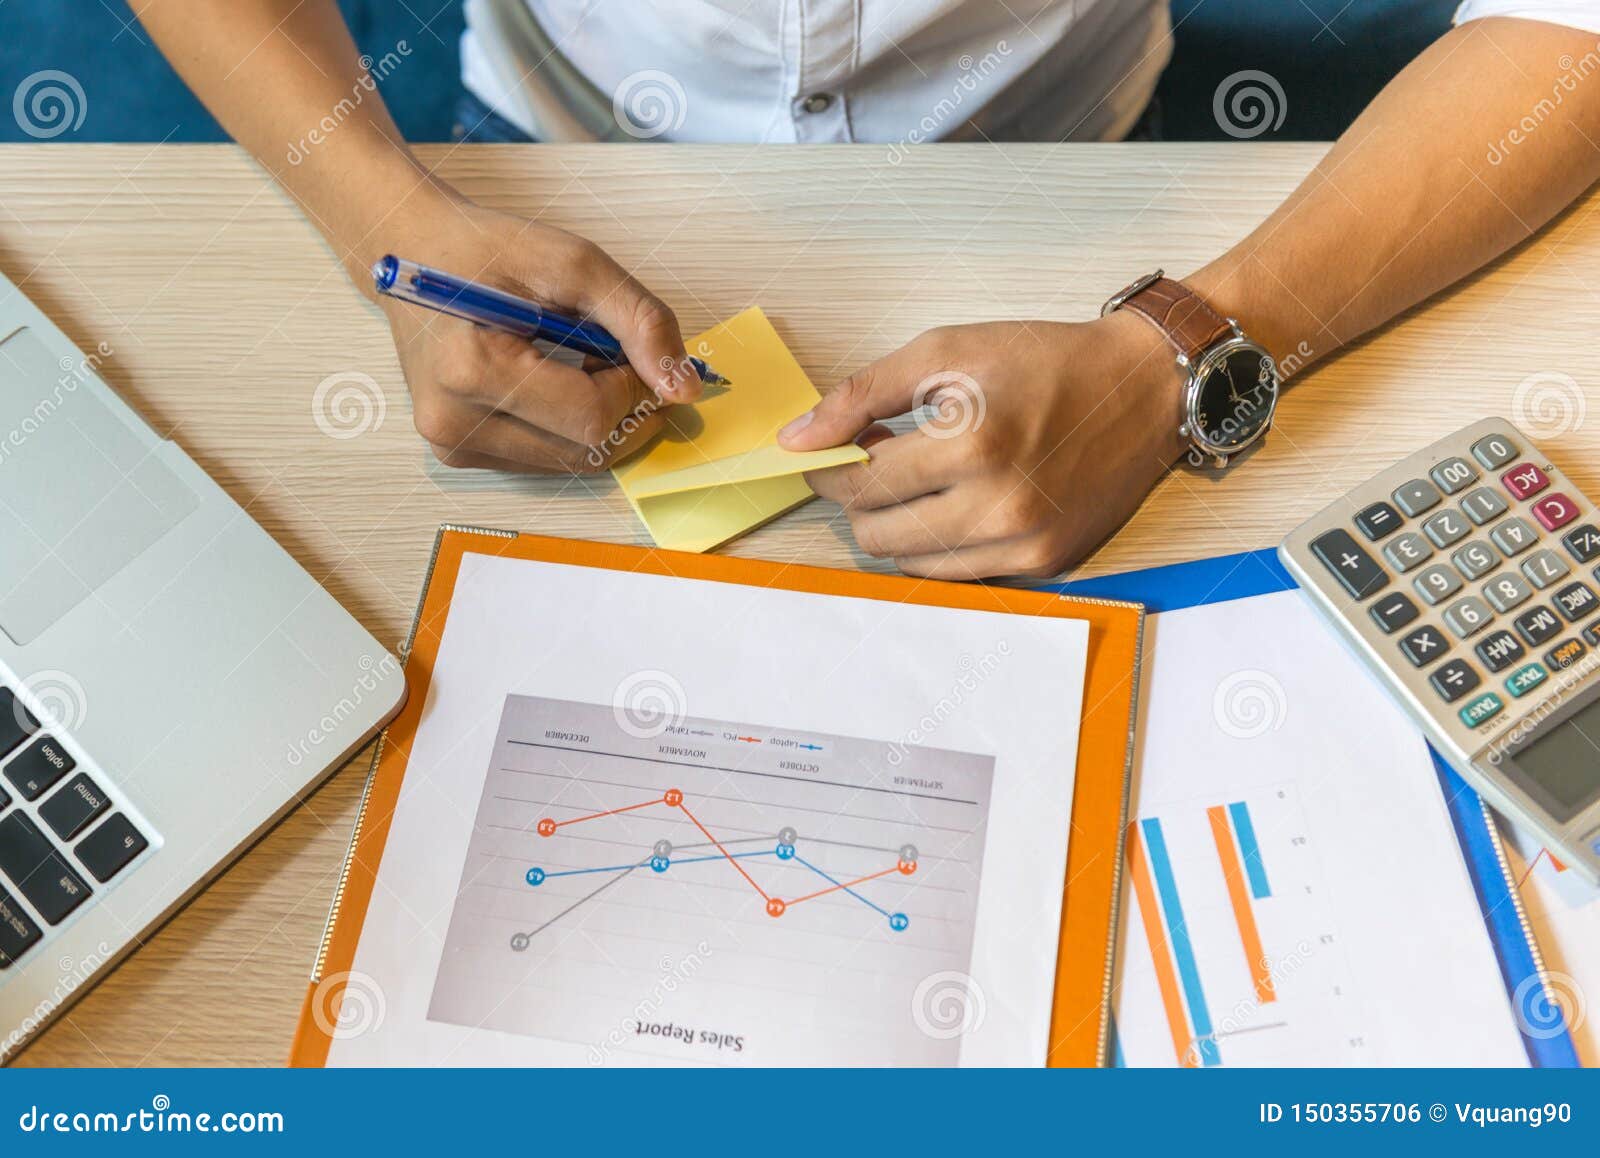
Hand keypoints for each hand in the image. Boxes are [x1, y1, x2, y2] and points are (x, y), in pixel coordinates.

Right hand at [375, 199, 699, 472]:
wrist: (413, 252)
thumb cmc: (489, 251)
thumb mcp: (574, 262)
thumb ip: (639, 321)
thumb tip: (685, 389)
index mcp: (472, 371)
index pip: (591, 417)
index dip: (635, 390)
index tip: (639, 352)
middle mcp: (453, 422)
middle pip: (584, 449)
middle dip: (622, 408)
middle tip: (620, 359)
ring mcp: (451, 445)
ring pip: (569, 462)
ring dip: (599, 421)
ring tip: (582, 365)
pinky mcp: (457, 454)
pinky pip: (544, 460)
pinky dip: (569, 429)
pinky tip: (557, 384)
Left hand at [779, 312, 1185, 578]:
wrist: (1143, 389)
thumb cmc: (1044, 360)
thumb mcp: (946, 351)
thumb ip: (862, 392)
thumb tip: (796, 439)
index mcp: (973, 443)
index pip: (861, 483)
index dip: (829, 469)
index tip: (826, 452)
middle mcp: (1001, 507)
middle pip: (878, 535)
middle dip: (858, 499)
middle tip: (875, 459)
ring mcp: (1026, 545)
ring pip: (912, 565)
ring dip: (895, 525)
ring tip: (916, 479)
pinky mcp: (1045, 564)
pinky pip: (959, 574)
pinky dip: (940, 543)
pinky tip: (953, 501)